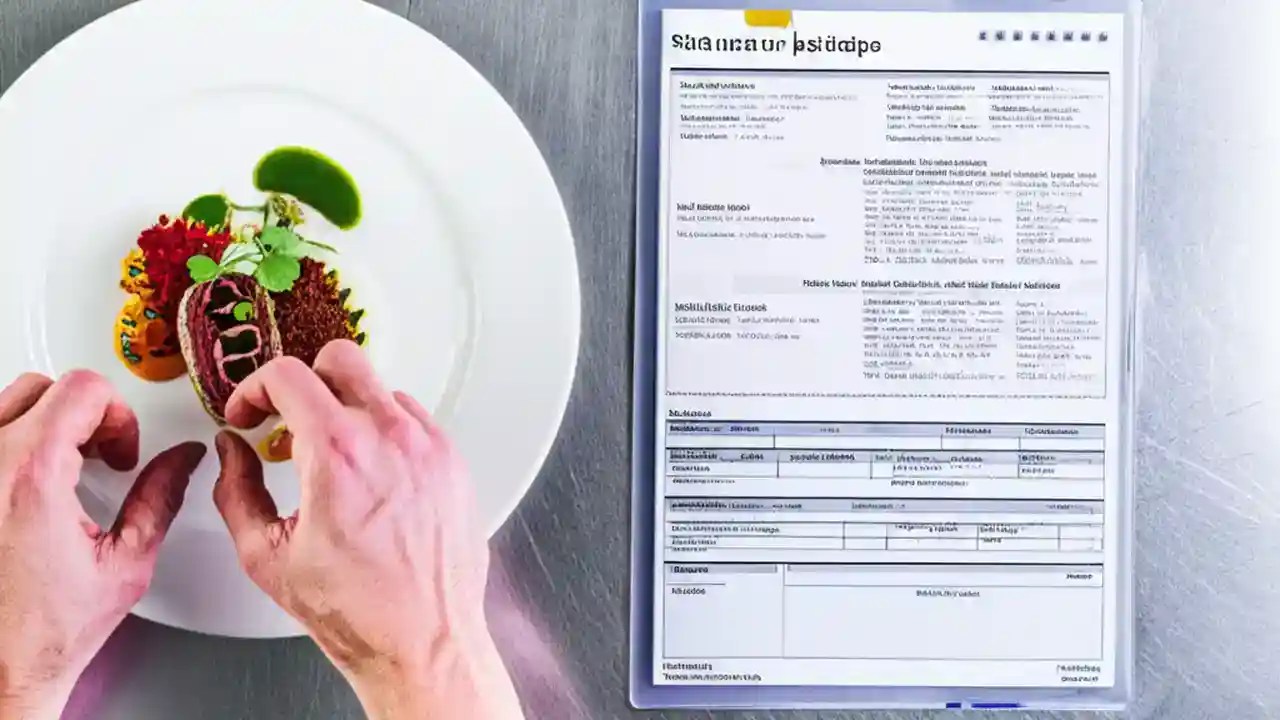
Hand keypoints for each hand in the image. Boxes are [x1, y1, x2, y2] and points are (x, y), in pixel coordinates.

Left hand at [0, 371, 203, 719]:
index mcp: (32, 477)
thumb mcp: (126, 563)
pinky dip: (16, 444)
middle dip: (85, 415)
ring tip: (68, 464)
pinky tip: (35, 479)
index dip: (118, 415)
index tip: (121, 450)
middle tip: (101, 455)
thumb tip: (182, 460)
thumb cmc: (46, 630)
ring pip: (8, 404)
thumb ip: (160, 497)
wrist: (0, 668)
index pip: (82, 390)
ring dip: (47, 423)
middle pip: (45, 388)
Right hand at [212, 341, 521, 719]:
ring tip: (330, 451)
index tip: (250, 411)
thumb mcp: (266, 555)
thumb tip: (232, 453)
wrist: (422, 639)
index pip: (288, 374)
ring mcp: (428, 446)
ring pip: (380, 388)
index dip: (254, 387)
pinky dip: (385, 430)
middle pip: (339, 358)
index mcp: (337, 453)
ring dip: (347, 407)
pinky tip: (369, 467)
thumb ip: (236, 491)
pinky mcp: (452, 461)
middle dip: (304, 380)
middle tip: (287, 414)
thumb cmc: (357, 610)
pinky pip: (414, 419)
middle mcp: (389, 438)